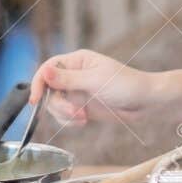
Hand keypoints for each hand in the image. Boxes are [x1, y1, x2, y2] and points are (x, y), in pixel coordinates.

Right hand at [28, 50, 181, 126]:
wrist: (147, 103)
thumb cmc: (127, 85)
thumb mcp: (96, 81)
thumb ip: (68, 79)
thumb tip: (44, 71)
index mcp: (77, 61)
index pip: (48, 68)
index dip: (38, 82)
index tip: (34, 100)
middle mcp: (74, 75)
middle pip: (49, 90)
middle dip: (58, 105)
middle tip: (75, 113)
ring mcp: (78, 92)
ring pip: (55, 105)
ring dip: (65, 115)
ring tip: (83, 119)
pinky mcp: (82, 107)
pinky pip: (65, 115)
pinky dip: (70, 121)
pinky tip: (84, 121)